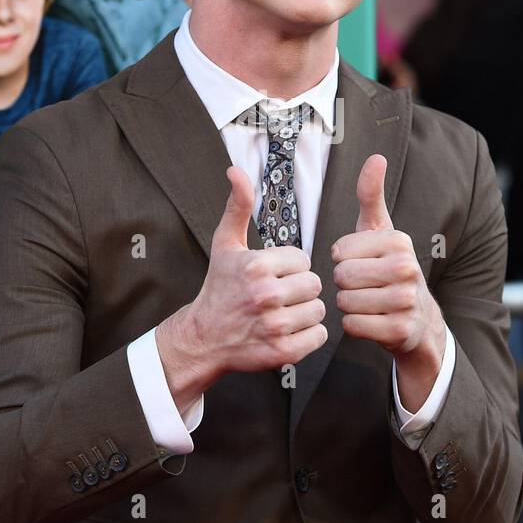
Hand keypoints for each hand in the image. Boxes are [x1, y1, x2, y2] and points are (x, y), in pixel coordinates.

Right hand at [158, 167, 328, 392]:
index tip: (273, 276)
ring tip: (283, 313)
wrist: (204, 338)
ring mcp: (275, 324)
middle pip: (315, 284)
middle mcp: (266, 294)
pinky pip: (319, 335)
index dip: (290, 268)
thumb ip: (238, 206)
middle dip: (300, 290)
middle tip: (280, 296)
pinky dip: (309, 335)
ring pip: (319, 310)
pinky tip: (288, 330)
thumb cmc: (218, 289)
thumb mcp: (225, 244)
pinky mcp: (283, 351)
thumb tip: (236, 172)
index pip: (303, 260)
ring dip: (306, 312)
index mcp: (257, 265)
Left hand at [331, 154, 443, 362]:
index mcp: (399, 241)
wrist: (419, 319)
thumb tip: (376, 157)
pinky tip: (372, 320)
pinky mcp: (400, 330)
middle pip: (341, 277)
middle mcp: (407, 268)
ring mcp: (405, 301)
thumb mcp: (380, 231)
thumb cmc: (389, 269)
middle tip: (363, 286)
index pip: (339, 252)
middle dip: (344, 284)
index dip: (343, 260)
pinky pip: (352, 325)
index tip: (362, 263)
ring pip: (344, 302)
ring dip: (349, 305)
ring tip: (368, 302)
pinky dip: (355, 325)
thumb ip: (370, 195)